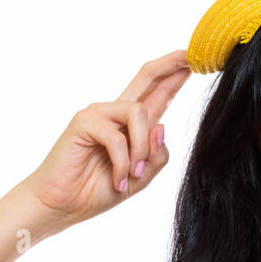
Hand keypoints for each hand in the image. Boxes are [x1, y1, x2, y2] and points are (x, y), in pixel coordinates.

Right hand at [23, 49, 190, 226]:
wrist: (64, 206)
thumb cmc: (98, 190)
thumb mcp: (140, 177)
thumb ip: (156, 156)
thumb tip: (163, 125)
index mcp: (132, 124)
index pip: (158, 93)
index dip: (175, 76)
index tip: (197, 60)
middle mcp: (116, 112)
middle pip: (146, 77)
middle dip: (170, 65)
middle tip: (190, 55)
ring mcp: (99, 114)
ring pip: (139, 113)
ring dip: (142, 149)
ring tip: (133, 174)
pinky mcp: (83, 122)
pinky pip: (117, 137)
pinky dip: (122, 163)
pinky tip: (118, 181)